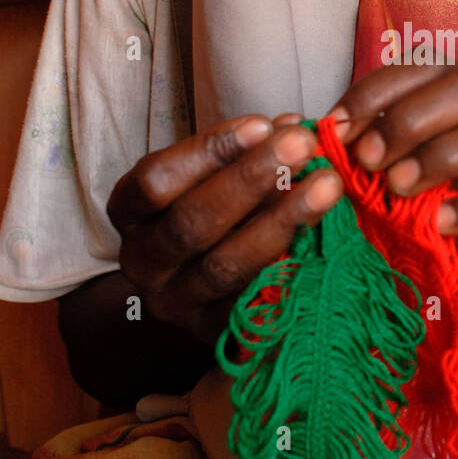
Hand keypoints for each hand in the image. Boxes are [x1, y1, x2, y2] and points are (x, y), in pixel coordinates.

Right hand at [107, 113, 342, 344]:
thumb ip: (244, 152)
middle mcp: (144, 263)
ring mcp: (177, 303)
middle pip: (192, 222)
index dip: (209, 151)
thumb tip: (291, 125)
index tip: (262, 125)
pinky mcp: (214, 333)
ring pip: (226, 265)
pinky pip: (253, 303)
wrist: (198, 292)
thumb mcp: (211, 177)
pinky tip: (325, 237)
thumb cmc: (210, 214)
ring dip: (282, 220)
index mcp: (129, 215)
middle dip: (252, 179)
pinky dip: (290, 267)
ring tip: (327, 185)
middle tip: (304, 145)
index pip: (155, 180)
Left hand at [327, 63, 457, 400]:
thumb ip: (365, 148)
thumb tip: (319, 135)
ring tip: (400, 189)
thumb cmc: (425, 207)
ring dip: (448, 155)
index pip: (427, 65)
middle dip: (413, 119)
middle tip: (368, 161)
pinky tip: (438, 225)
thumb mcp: (389, 170)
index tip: (335, 128)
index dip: (378, 91)